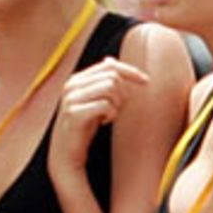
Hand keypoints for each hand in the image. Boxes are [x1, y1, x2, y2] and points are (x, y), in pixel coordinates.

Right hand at [50, 57, 148, 177]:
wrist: (65, 153)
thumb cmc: (83, 126)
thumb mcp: (92, 99)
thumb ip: (100, 81)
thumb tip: (110, 59)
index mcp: (76, 79)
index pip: (109, 65)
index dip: (130, 71)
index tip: (146, 81)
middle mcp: (72, 85)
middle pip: (112, 76)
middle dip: (123, 93)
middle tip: (117, 108)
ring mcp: (71, 99)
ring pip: (110, 87)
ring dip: (117, 104)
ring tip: (109, 115)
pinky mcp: (74, 114)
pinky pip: (105, 105)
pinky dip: (111, 114)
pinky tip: (103, 123)